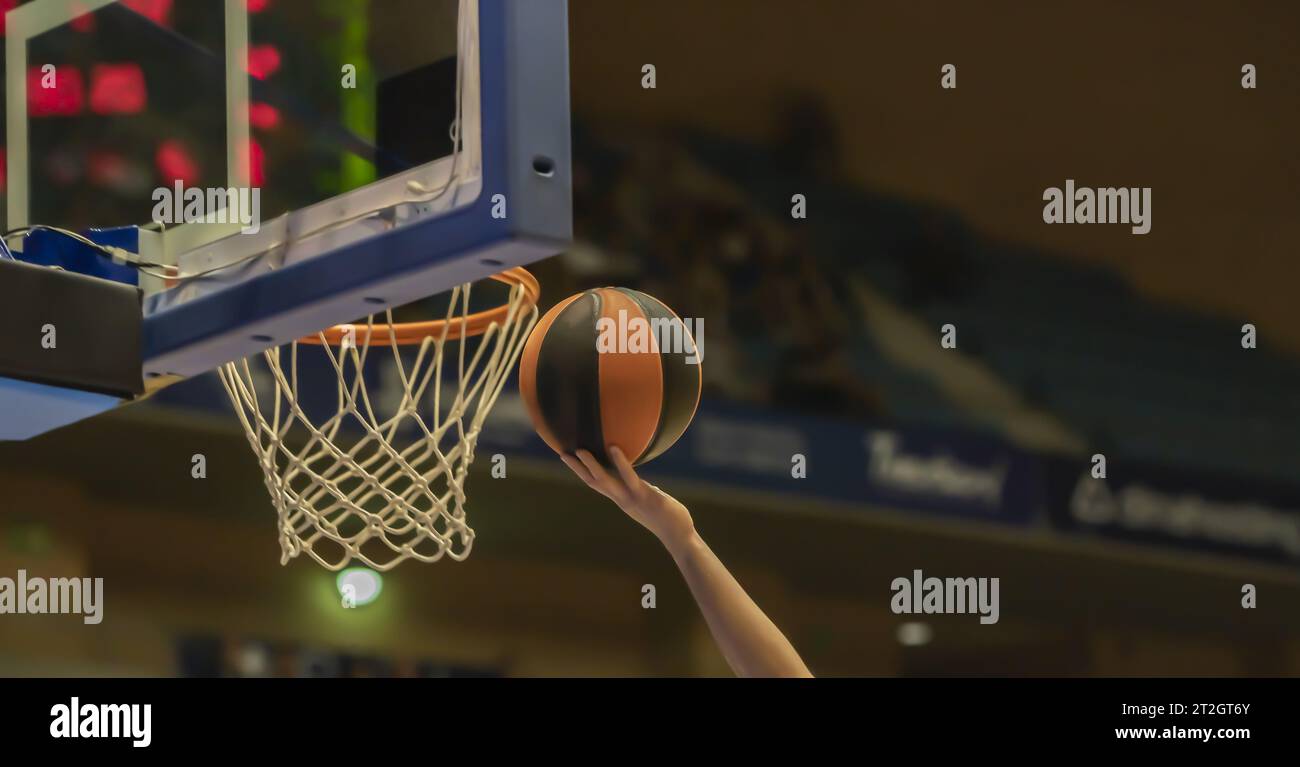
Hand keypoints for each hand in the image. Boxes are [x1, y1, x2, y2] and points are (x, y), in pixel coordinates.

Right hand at [561, 448, 695, 550]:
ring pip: (605, 480)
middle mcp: (622, 499)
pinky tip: (614, 448)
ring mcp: (631, 498)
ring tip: (580, 450)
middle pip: (594, 482)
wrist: (679, 537)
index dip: (583, 472)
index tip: (570, 460)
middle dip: (577, 468)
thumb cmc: (670, 518)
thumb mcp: (653, 502)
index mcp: (623, 499)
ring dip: (591, 465)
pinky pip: (629, 477)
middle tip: (562, 453)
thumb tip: (649, 487)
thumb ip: (646, 493)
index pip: (598, 484)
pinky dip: (621, 462)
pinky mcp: (644, 496)